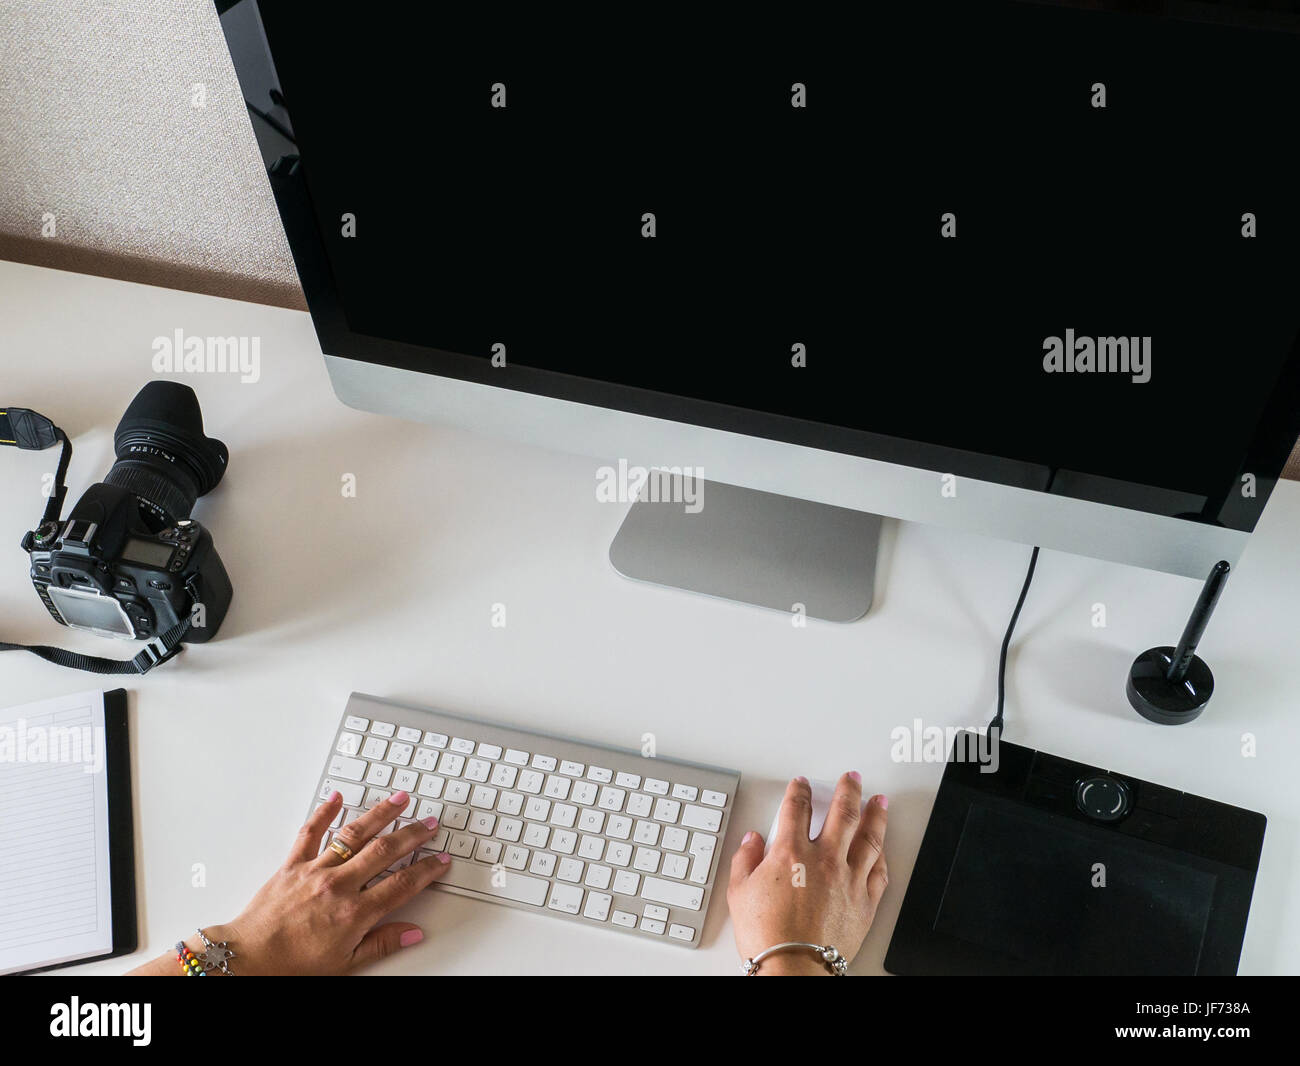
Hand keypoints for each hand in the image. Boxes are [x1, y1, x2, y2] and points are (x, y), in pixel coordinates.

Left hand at [130, 790, 450, 974]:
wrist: (249, 960)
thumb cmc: (292, 965)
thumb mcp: (346, 963)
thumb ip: (382, 943)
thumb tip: (412, 934)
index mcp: (356, 912)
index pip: (403, 884)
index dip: (426, 870)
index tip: (440, 860)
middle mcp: (339, 885)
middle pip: (385, 851)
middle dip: (413, 834)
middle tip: (430, 823)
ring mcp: (316, 870)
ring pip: (355, 834)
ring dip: (381, 814)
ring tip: (399, 800)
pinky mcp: (292, 865)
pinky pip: (310, 832)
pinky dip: (324, 812)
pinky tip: (337, 797)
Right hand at [727, 773, 887, 974]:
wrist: (792, 969)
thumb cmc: (767, 935)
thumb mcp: (739, 893)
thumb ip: (745, 860)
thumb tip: (751, 841)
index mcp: (790, 852)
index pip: (797, 808)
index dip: (799, 791)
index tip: (802, 784)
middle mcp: (823, 859)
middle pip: (842, 812)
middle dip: (848, 790)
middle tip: (852, 778)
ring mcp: (848, 880)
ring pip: (868, 837)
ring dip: (875, 815)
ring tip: (879, 802)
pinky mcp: (865, 902)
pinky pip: (879, 872)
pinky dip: (881, 856)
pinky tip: (882, 849)